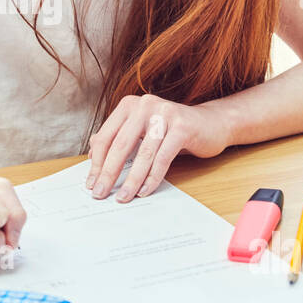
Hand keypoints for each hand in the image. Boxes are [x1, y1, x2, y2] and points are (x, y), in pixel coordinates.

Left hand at [85, 94, 228, 201]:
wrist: (211, 123)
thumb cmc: (171, 130)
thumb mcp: (142, 131)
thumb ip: (118, 138)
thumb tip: (92, 156)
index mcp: (129, 105)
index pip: (105, 137)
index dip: (97, 163)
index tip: (91, 184)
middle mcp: (144, 105)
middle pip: (120, 145)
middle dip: (108, 173)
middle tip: (100, 194)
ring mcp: (164, 114)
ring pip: (142, 154)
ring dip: (131, 180)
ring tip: (123, 197)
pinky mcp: (182, 127)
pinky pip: (163, 157)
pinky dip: (152, 177)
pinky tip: (144, 191)